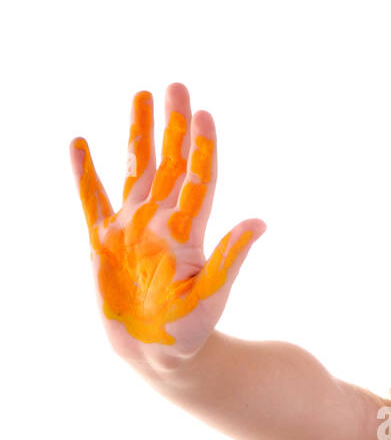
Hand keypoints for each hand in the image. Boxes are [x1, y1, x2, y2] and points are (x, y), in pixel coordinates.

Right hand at [71, 83, 265, 371]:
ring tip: (139, 95)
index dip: (202, 148)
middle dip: (172, 125)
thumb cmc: (190, 331)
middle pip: (169, 163)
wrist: (156, 354)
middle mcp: (161, 223)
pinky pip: (91, 201)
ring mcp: (131, 229)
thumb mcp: (212, 295)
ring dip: (138, 134)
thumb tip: (260, 223)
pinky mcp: (102, 243)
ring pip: (135, 170)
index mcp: (188, 233)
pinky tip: (80, 144)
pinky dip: (85, 174)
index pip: (197, 179)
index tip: (204, 114)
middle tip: (176, 86)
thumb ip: (231, 258)